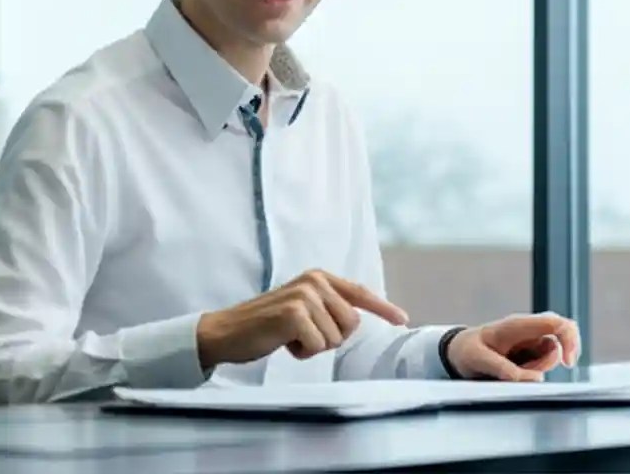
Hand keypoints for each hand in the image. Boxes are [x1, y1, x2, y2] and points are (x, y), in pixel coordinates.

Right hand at [196, 269, 408, 368]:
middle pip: (352, 325)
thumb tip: (359, 318)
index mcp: (318, 277)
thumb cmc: (267, 325)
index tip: (402, 320)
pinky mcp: (294, 313)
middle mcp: (314, 281)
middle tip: (301, 334)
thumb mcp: (302, 309)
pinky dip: (302, 352)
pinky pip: (318, 346)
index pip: (359, 293)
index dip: (383, 308)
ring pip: (336, 338)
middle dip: (330, 338)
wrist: (227, 331)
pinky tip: (282, 341)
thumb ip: (328, 308)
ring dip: (313, 346)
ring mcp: (304, 296)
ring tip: (289, 336)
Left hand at [446, 312, 580, 381]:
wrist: (457, 352)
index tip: (568, 363)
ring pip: (552, 355)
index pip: (556, 323)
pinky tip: (512, 374)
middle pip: (563, 336)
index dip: (569, 340)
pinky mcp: (530, 353)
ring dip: (537, 370)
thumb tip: (536, 380)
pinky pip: (541, 365)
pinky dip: (532, 374)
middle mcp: (529, 330)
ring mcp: (531, 341)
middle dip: (556, 359)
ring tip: (508, 373)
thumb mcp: (479, 360)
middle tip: (533, 376)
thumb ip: (505, 369)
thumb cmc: (467, 351)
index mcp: (518, 325)